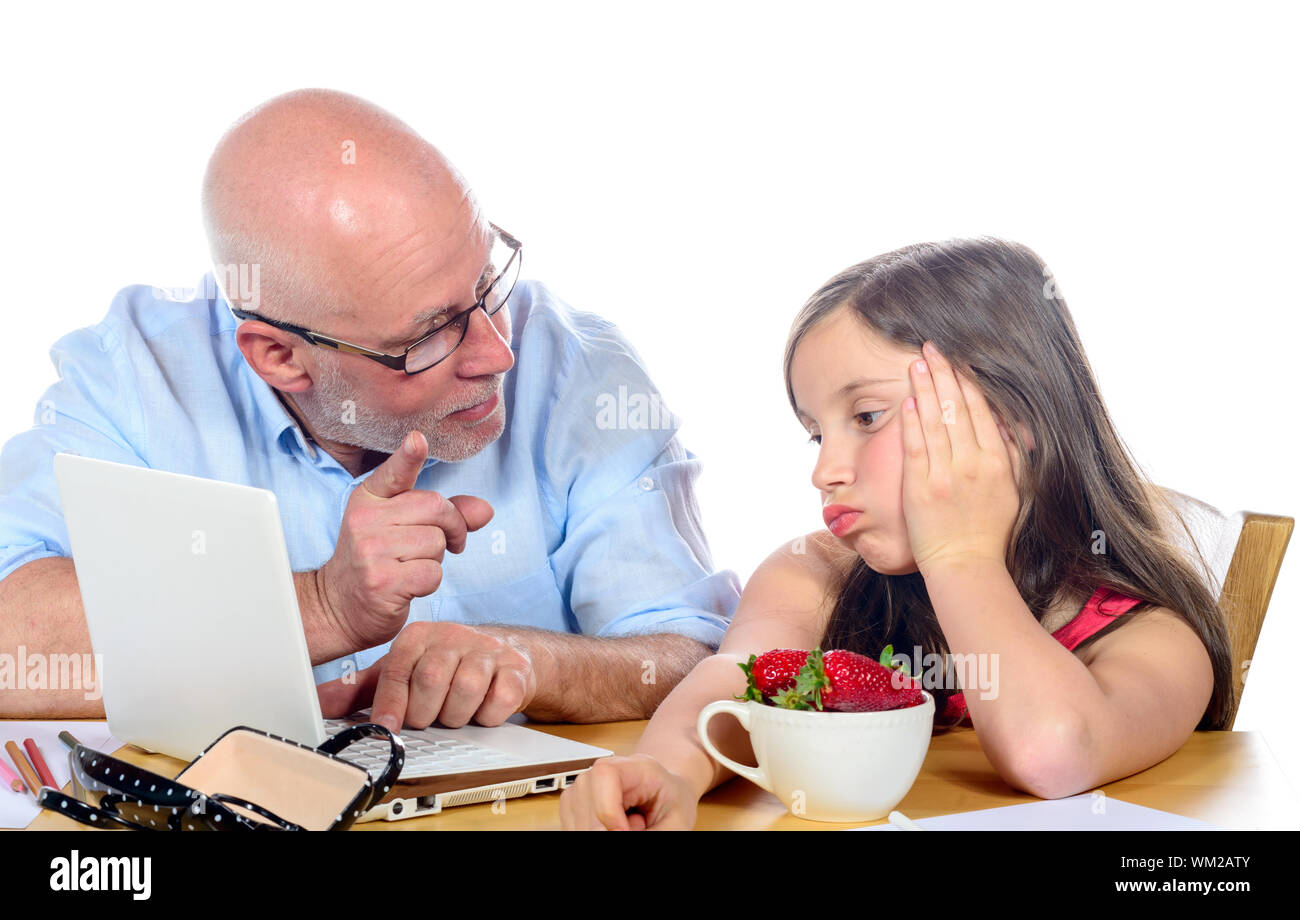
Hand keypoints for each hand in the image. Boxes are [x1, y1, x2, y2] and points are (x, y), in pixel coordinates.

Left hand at [315, 621, 537, 730]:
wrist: (504, 656)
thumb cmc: (446, 667)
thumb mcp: (402, 673)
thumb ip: (361, 689)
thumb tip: (320, 703)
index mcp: (419, 635)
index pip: (397, 669)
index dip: (390, 703)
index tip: (387, 726)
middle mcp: (452, 636)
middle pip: (430, 681)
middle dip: (426, 713)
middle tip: (429, 717)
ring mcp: (487, 650)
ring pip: (464, 692)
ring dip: (457, 716)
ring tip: (455, 712)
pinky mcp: (515, 668)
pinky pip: (499, 700)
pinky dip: (488, 715)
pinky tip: (482, 708)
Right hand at [318, 430, 493, 650]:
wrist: (341, 605)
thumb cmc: (378, 559)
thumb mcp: (402, 527)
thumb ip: (444, 514)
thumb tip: (485, 510)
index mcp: (368, 498)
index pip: (393, 473)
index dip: (409, 457)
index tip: (418, 440)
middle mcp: (365, 521)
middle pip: (436, 508)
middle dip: (453, 527)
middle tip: (450, 543)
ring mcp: (371, 552)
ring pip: (436, 542)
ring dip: (436, 558)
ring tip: (413, 564)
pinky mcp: (382, 582)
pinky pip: (433, 572)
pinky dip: (430, 581)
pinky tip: (409, 584)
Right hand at [558, 754, 698, 829]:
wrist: (665, 797)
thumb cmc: (672, 804)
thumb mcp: (676, 822)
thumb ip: (654, 833)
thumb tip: (619, 834)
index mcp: (635, 767)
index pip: (604, 775)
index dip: (609, 810)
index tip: (623, 831)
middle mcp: (602, 771)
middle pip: (590, 808)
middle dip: (611, 832)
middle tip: (639, 826)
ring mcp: (583, 787)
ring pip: (579, 824)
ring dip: (603, 833)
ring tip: (627, 825)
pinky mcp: (572, 805)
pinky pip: (575, 830)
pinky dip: (592, 834)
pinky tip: (612, 828)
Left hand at [900, 342, 1023, 576]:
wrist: (966, 565)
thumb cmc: (990, 532)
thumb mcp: (1013, 491)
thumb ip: (1013, 456)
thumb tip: (1007, 424)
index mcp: (997, 462)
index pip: (981, 411)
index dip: (967, 382)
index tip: (958, 361)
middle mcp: (972, 463)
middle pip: (956, 408)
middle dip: (944, 374)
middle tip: (932, 348)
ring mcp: (944, 474)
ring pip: (935, 421)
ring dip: (925, 388)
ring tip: (917, 363)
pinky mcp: (920, 487)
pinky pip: (916, 447)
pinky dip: (912, 421)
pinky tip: (909, 399)